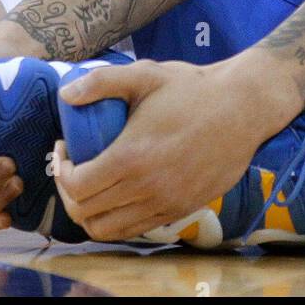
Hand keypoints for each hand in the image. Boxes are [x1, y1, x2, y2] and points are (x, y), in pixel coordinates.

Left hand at [53, 57, 285, 241]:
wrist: (243, 108)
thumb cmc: (193, 88)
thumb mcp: (146, 74)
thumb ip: (101, 81)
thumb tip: (65, 94)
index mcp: (131, 157)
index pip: (76, 186)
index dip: (61, 170)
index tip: (64, 150)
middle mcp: (146, 188)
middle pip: (86, 213)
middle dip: (69, 193)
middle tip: (73, 168)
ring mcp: (165, 204)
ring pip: (109, 230)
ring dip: (90, 212)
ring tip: (92, 186)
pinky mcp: (181, 210)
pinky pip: (137, 229)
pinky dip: (118, 219)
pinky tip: (121, 192)